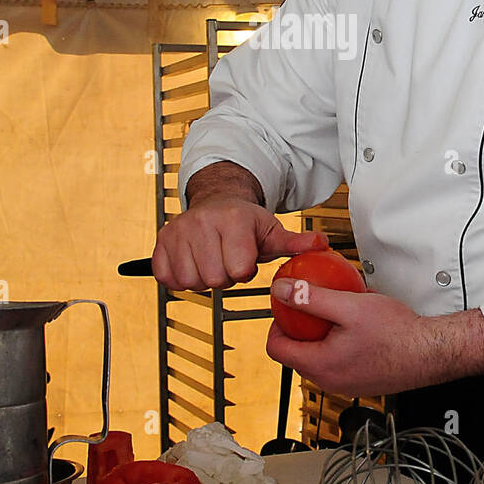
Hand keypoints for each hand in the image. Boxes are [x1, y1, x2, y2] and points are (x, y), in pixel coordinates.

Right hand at [151, 197, 329, 290]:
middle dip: (224, 277)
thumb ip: (296, 242)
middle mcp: (202, 222)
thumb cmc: (246, 223)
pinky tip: (192, 263)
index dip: (244, 271)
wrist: (216, 202)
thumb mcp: (272, 231)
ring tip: (211, 261)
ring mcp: (178, 231)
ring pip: (190, 281)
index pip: (237, 270)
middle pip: (214, 279)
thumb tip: (322, 243)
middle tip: (227, 259)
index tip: (245, 259)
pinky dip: (180, 278)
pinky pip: (166, 278)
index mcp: (233, 220)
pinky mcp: (161, 241)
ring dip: (202, 279)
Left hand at [266, 276, 433, 395]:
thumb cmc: (397, 334)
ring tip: (332, 313)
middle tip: (308, 306)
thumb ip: (310, 298)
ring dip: (319, 336)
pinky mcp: (360, 383)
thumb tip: (282, 290)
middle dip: (298, 329)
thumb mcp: (348, 306)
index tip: (284, 308)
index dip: (274, 325)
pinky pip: (337, 362)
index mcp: (320, 366)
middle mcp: (330, 381)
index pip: (276, 349)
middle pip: (296, 355)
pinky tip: (352, 325)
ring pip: (318, 359)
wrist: (431, 352)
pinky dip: (337, 344)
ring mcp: (345, 385)